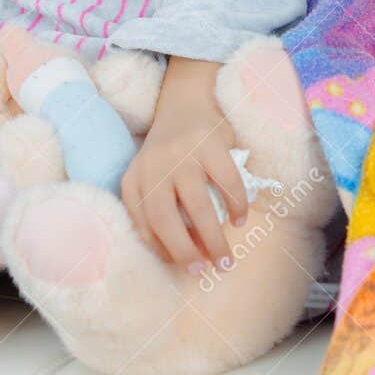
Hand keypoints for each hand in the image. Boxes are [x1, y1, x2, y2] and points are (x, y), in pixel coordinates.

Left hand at [120, 57, 248, 268]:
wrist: (185, 102)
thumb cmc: (169, 151)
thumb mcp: (150, 176)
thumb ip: (155, 206)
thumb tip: (180, 251)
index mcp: (134, 178)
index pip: (142, 223)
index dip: (161, 250)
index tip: (182, 267)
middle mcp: (153, 167)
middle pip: (165, 220)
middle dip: (184, 252)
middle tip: (202, 272)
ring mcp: (182, 155)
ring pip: (198, 207)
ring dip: (213, 238)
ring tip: (226, 260)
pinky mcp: (210, 145)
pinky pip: (227, 183)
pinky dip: (236, 206)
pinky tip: (240, 220)